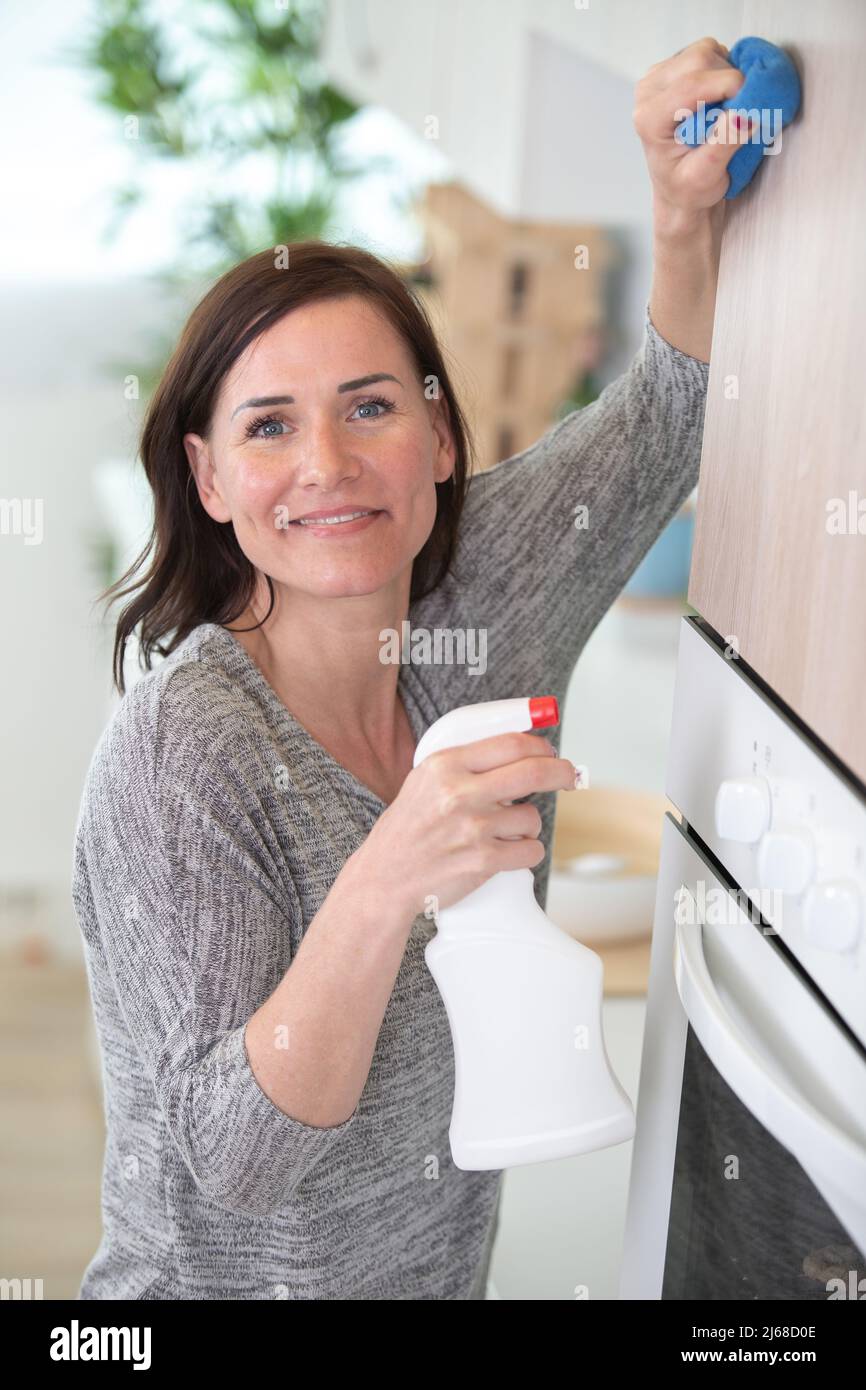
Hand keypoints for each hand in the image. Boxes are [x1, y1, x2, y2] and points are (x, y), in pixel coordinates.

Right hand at [348, 732, 576, 918]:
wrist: (385, 878)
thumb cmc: (406, 830)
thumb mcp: (424, 781)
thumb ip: (464, 764)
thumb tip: (517, 751)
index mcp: (445, 765)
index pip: (510, 744)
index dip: (540, 746)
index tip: (550, 752)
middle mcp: (459, 792)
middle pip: (534, 772)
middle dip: (561, 772)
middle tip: (569, 777)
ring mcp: (473, 828)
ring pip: (532, 817)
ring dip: (528, 825)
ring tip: (504, 831)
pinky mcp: (483, 861)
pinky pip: (531, 851)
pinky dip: (526, 852)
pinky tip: (508, 852)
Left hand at [634, 36, 746, 220]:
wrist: (681, 190)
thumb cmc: (690, 189)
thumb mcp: (706, 178)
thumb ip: (723, 145)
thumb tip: (744, 115)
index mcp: (649, 118)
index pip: (692, 85)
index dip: (730, 86)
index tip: (751, 106)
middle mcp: (648, 91)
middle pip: (700, 60)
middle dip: (729, 80)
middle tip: (737, 113)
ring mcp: (659, 76)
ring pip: (706, 50)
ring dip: (727, 74)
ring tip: (725, 109)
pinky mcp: (673, 68)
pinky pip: (709, 52)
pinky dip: (723, 69)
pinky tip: (719, 98)